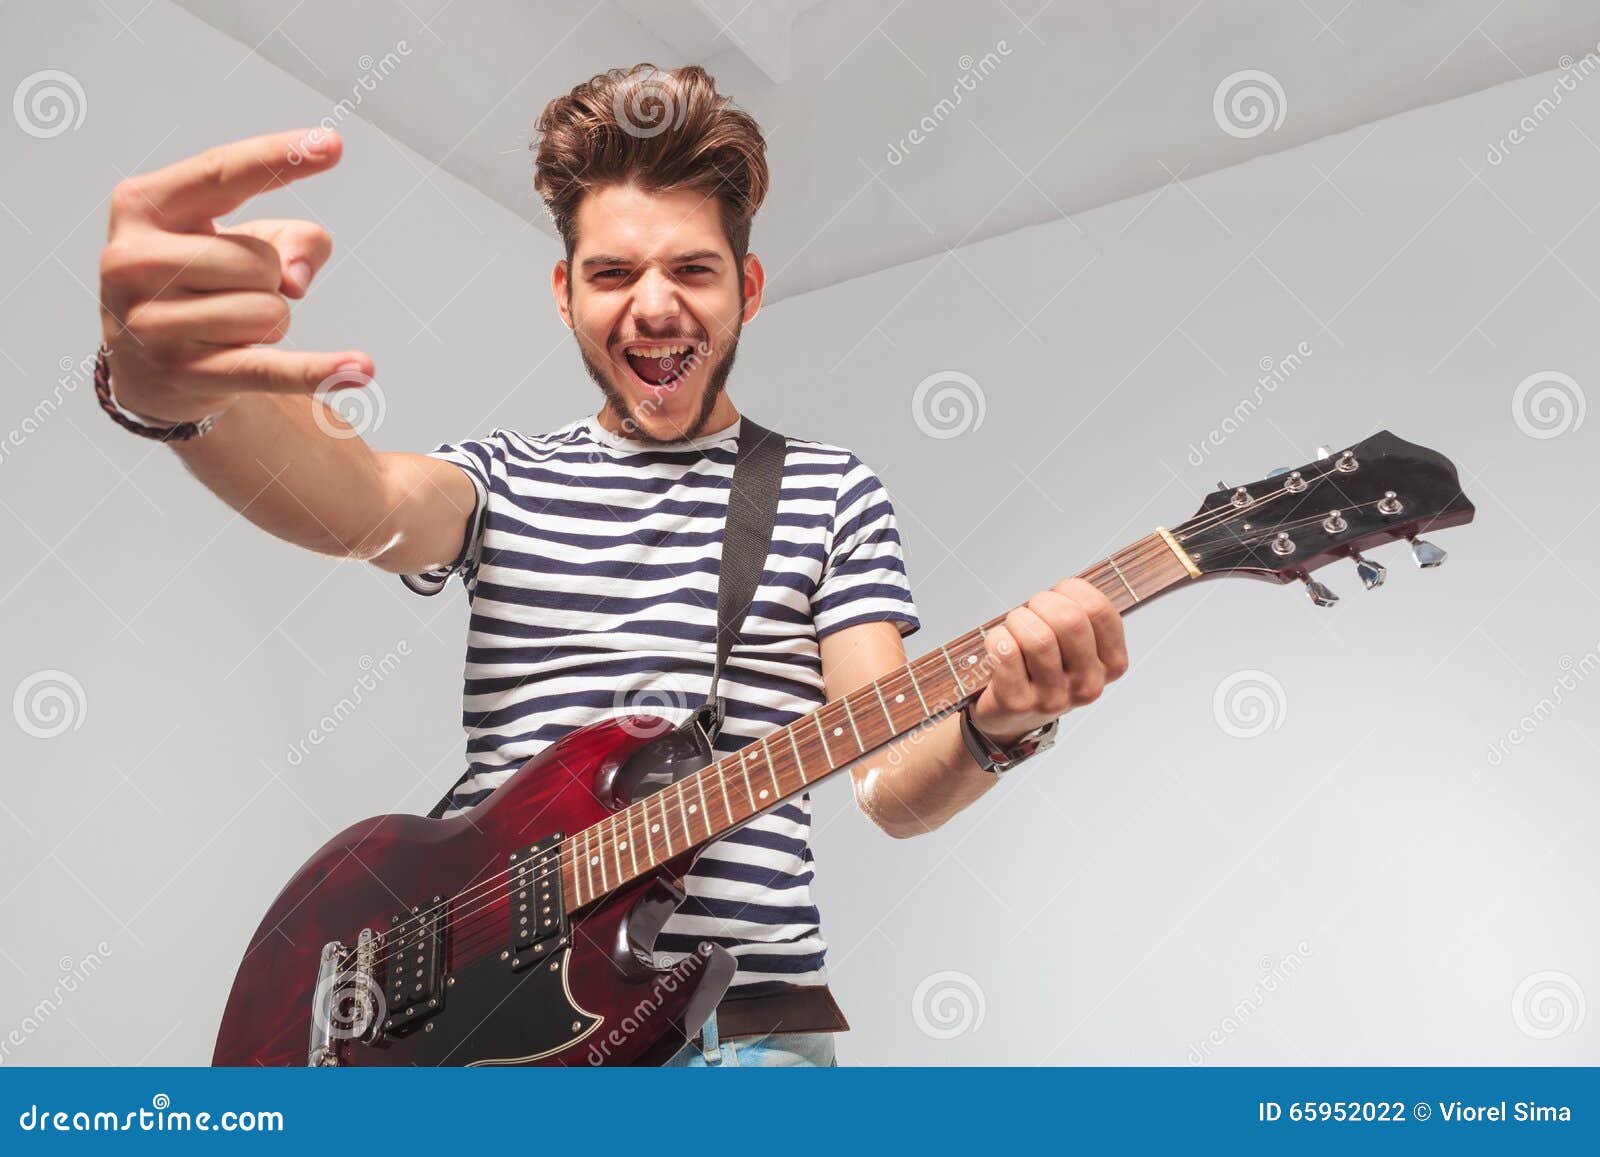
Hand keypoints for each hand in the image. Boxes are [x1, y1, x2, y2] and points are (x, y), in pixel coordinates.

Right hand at [97, 128, 372, 423]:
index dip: (279, 158)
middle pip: (259, 260)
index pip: (221, 174)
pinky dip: (319, 371)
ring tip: (225, 328)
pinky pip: (271, 369)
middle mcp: (134, 261)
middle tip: (228, 293)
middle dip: (267, 279)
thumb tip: (295, 281)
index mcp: (141, 208)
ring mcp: (154, 323)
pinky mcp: (187, 374)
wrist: (147, 363)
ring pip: (270, 312)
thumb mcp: (240, 239)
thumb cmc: (201, 282)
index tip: (332, 144)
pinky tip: (361, 370)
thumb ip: (294, 238)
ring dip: (269, 323)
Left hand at [968, 577, 1128, 745]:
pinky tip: (998, 643)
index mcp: (1112, 664)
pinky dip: (997, 637)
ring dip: (1018, 620)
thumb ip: (1082, 615)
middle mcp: (1089, 685)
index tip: (1058, 596)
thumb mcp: (1078, 646)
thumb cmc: (1044, 668)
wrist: (1012, 715)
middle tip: (1032, 610)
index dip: (1071, 590)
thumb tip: (1067, 588)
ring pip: (1037, 637)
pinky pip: (1007, 653)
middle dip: (1042, 602)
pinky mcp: (1019, 704)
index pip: (1098, 610)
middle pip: (1069, 620)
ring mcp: (1054, 699)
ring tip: (1014, 627)